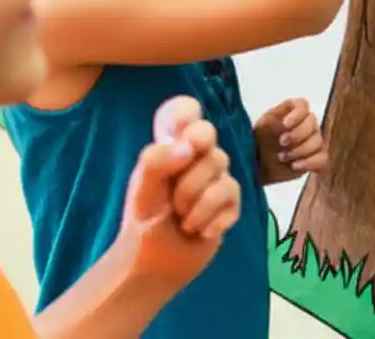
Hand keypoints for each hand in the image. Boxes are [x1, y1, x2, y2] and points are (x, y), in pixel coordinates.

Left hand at [118, 96, 240, 287]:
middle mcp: (196, 156)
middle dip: (189, 174)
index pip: (184, 110)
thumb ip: (157, 160)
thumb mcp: (142, 189)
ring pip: (221, 171)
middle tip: (174, 200)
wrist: (156, 264)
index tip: (180, 133)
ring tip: (182, 220)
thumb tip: (190, 146)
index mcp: (171, 146)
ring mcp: (216, 178)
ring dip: (196, 202)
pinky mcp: (230, 203)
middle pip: (208, 139)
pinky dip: (210, 218)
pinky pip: (232, 197)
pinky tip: (198, 231)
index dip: (186, 112)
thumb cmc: (145, 220)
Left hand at [254, 98, 327, 184]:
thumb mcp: (258, 125)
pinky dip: (310, 163)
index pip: (303, 105)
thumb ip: (271, 118)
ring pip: (318, 142)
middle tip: (282, 143)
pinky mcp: (314, 159)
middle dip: (298, 135)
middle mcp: (305, 124)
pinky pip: (322, 159)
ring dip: (300, 151)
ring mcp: (312, 141)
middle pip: (312, 123)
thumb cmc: (257, 141)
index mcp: (291, 112)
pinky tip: (295, 166)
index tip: (285, 125)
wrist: (256, 164)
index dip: (297, 114)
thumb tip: (279, 117)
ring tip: (283, 157)